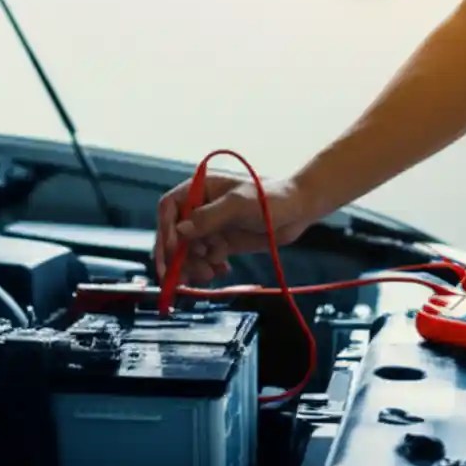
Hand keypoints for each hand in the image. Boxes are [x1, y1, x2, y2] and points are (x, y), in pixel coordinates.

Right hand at [153, 174, 316, 284]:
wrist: (299, 211)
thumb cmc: (271, 198)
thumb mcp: (239, 205)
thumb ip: (209, 217)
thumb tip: (181, 231)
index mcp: (199, 189)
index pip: (169, 208)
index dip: (166, 229)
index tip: (172, 251)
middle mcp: (200, 207)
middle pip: (175, 233)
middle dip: (178, 255)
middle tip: (180, 276)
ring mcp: (211, 226)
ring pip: (189, 250)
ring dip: (194, 265)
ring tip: (209, 274)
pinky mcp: (221, 242)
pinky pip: (205, 258)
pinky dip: (208, 267)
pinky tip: (221, 271)